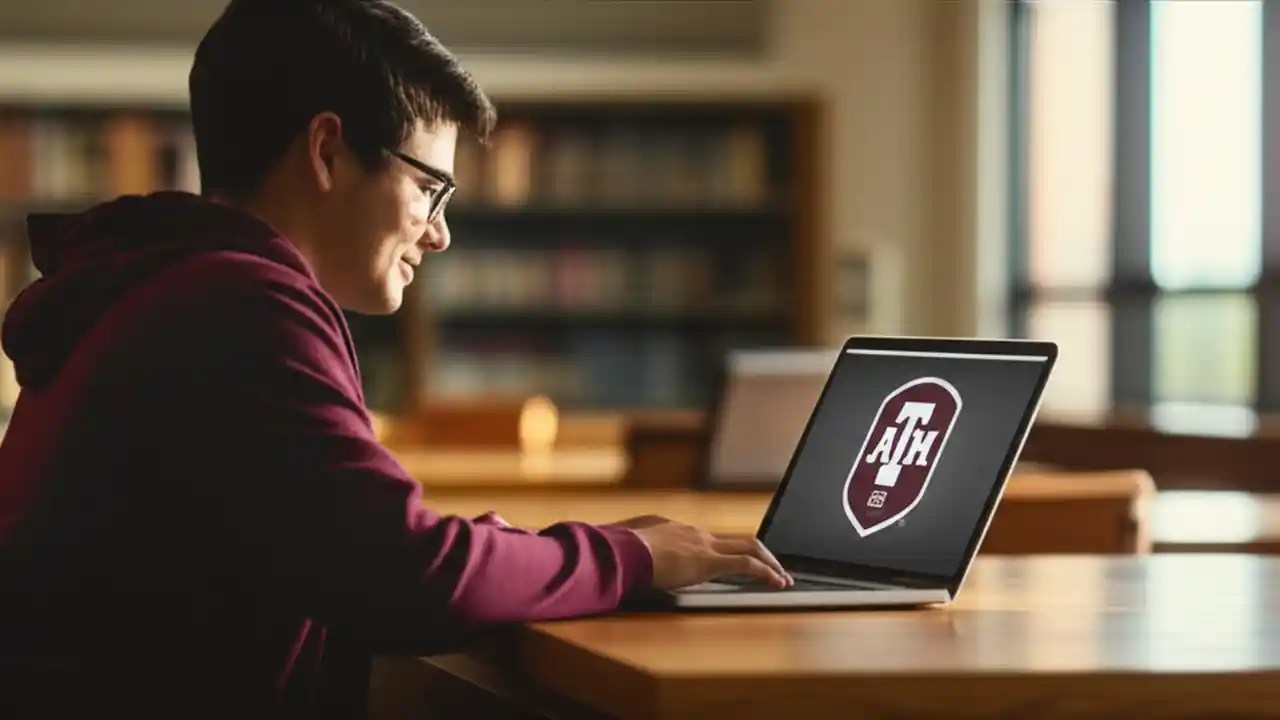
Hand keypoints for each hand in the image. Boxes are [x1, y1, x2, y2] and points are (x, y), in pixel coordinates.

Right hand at [614, 516, 793, 590]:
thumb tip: (621, 558)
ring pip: (749, 546)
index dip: (724, 551)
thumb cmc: (617, 552)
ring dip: (769, 562)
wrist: (621, 551)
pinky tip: (777, 583)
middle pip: (736, 538)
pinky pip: (747, 565)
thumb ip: (630, 551)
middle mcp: (693, 532)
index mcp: (672, 528)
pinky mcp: (709, 561)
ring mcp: (703, 544)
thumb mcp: (623, 548)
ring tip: (782, 578)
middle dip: (759, 552)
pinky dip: (766, 573)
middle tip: (773, 567)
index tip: (732, 561)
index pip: (707, 538)